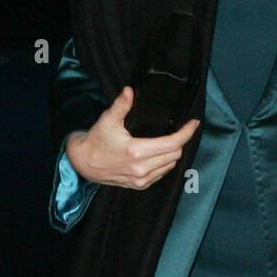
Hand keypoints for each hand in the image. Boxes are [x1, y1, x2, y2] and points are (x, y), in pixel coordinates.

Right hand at [66, 86, 199, 188]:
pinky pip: (162, 174)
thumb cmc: (96, 140)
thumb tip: (129, 91)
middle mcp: (141, 169)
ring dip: (174, 153)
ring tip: (171, 140)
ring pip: (171, 165)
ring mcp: (141, 180)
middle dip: (180, 141)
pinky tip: (161, 154)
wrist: (83, 163)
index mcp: (136, 152)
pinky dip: (166, 163)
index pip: (173, 144)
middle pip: (175, 154)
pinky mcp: (140, 186)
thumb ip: (121, 105)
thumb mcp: (107, 120)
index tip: (193, 123)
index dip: (186, 133)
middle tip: (180, 129)